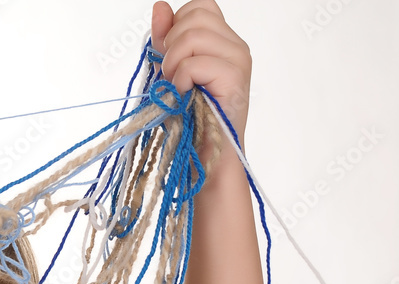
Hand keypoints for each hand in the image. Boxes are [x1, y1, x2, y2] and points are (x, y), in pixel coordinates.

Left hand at [151, 0, 251, 137]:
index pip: (200, 7)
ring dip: (173, 64)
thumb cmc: (188, 117)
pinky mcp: (235, 78)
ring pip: (193, 35)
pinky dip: (180, 81)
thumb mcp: (169, 70)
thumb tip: (160, 6)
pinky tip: (184, 96)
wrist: (203, 155)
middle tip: (172, 76)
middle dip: (171, 45)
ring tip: (177, 87)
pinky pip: (195, 63)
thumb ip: (165, 38)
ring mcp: (238, 60)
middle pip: (195, 16)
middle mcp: (235, 46)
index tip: (169, 56)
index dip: (175, 26)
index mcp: (223, 40)